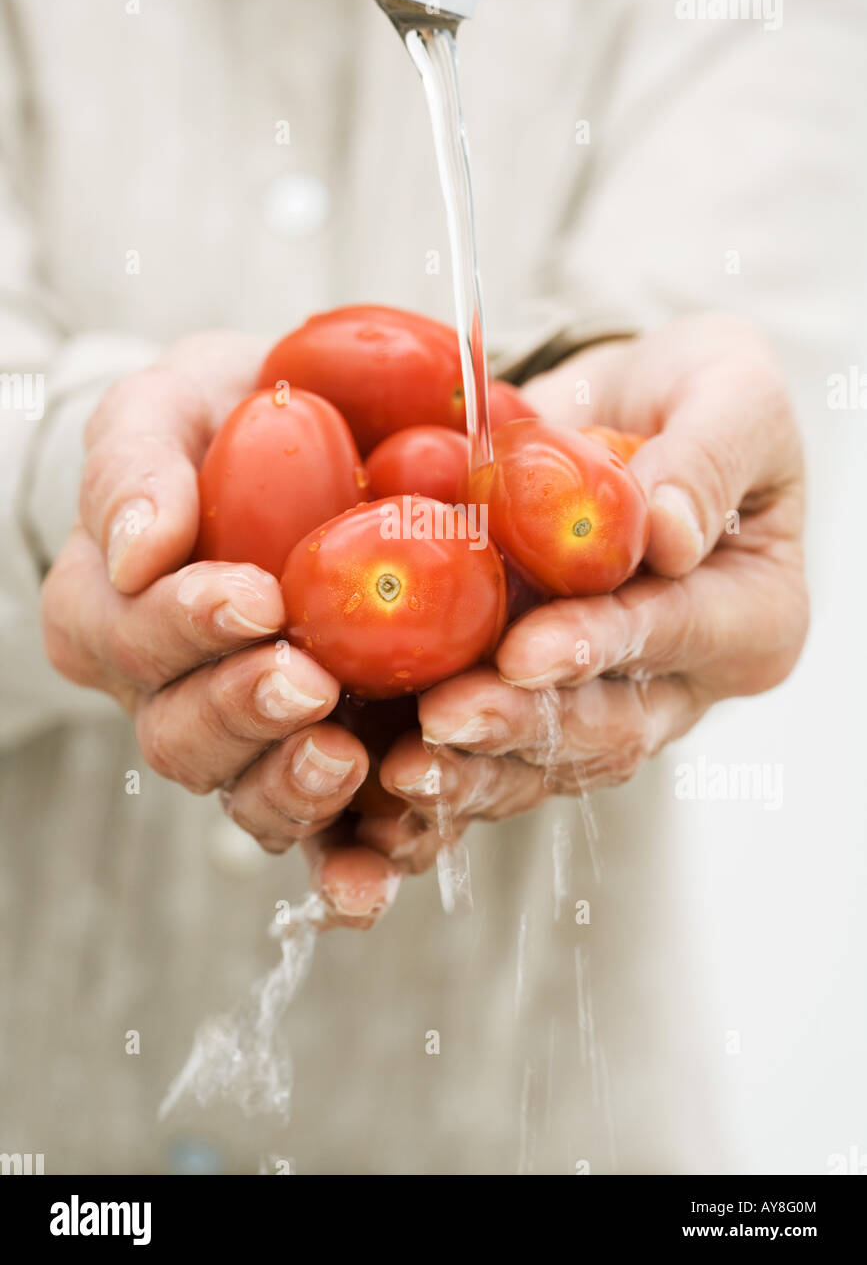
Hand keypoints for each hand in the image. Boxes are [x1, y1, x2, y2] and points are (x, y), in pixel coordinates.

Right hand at [41, 332, 401, 929]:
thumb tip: (136, 552)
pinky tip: (379, 875)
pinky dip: (352, 866)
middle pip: (183, 737)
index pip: (132, 638)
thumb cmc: (218, 421)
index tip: (255, 597)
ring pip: (251, 798)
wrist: (311, 445)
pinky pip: (334, 835)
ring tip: (347, 758)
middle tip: (306, 681)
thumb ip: (136, 462)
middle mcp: (173, 693)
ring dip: (295, 790)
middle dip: (243, 714)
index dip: (187, 627)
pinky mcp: (336, 756)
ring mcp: (256, 738)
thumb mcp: (165, 407)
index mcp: (114, 614)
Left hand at [359, 312, 808, 869]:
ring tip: (402, 765)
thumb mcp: (731, 390)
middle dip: (522, 723)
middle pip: (609, 723)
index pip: (676, 633)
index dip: (599, 645)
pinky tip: (379, 778)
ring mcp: (612, 701)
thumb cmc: (698, 390)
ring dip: (473, 768)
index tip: (524, 650)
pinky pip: (495, 754)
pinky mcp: (543, 701)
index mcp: (753, 613)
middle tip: (444, 719)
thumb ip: (707, 456)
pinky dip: (442, 770)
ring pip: (547, 759)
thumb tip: (669, 533)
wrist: (628, 408)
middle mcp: (688, 681)